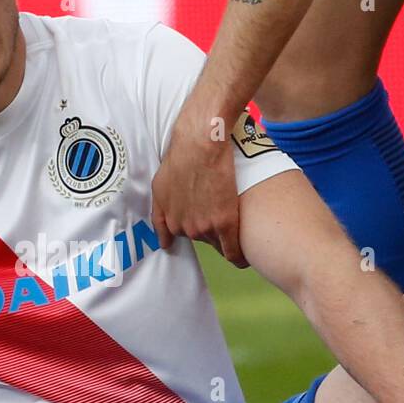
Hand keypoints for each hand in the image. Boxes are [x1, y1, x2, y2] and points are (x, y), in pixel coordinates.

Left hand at [152, 99, 245, 266]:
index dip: (195, 231)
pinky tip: (243, 259)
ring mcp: (203, 227)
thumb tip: (164, 242)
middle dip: (212, 230)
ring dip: (226, 239)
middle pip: (202, 239)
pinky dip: (238, 257)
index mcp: (169, 219)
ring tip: (238, 228)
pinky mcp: (224, 223)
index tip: (205, 230)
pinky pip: (232, 252)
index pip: (182, 238)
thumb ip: (161, 213)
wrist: (200, 143)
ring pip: (218, 244)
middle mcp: (184, 227)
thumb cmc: (181, 156)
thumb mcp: (160, 185)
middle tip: (224, 212)